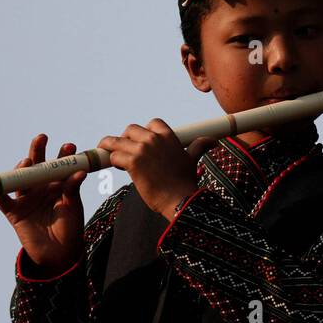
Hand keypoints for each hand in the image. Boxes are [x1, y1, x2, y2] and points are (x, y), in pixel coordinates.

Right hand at [0, 134, 86, 275]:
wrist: (60, 253)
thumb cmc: (70, 226)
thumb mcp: (73, 206)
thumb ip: (72, 189)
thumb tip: (80, 172)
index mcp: (57, 183)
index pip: (59, 164)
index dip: (63, 154)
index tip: (70, 146)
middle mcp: (40, 187)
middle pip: (36, 165)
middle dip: (38, 150)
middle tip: (42, 138)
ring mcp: (26, 198)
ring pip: (20, 179)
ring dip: (21, 169)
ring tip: (27, 161)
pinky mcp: (14, 212)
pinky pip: (4, 201)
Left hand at [96, 121, 217, 223]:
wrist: (179, 199)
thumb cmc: (185, 181)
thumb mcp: (192, 159)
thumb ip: (199, 146)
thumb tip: (213, 141)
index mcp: (168, 136)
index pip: (152, 123)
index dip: (145, 131)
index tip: (142, 141)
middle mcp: (154, 139)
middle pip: (131, 130)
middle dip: (125, 138)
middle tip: (124, 150)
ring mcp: (142, 150)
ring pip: (117, 141)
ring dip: (110, 147)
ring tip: (109, 154)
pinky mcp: (132, 163)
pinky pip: (114, 155)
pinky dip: (112, 161)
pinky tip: (117, 167)